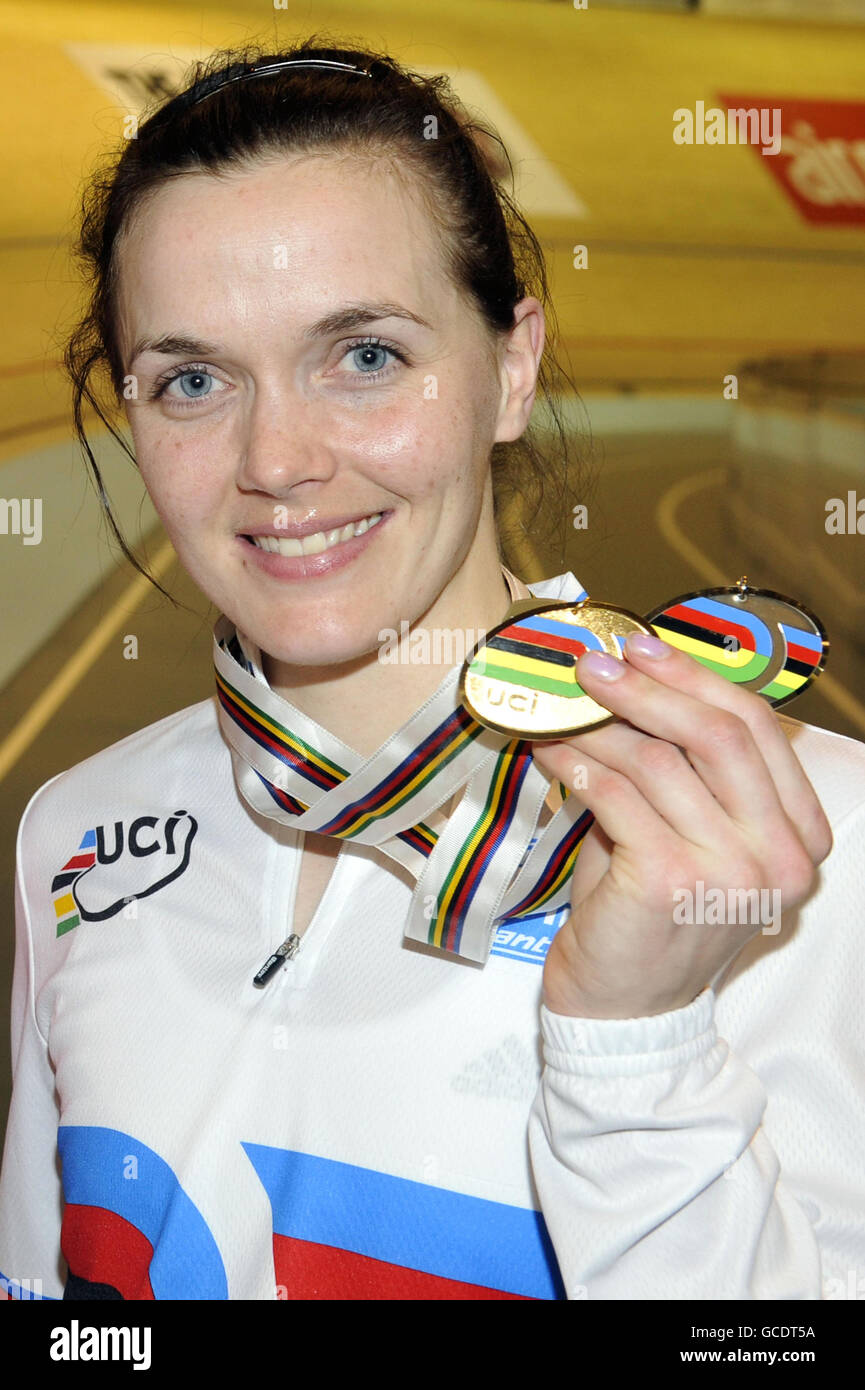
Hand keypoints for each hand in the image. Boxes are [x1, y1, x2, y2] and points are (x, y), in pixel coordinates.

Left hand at [531, 632, 832, 1019]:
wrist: (624, 1011)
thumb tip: (630, 682)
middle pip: (718, 734)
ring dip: (599, 728)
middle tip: (596, 665)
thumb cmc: (648, 914)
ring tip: (560, 714)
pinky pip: (616, 795)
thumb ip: (681, 769)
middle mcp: (780, 856)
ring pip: (660, 760)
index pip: (755, 730)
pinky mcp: (669, 882)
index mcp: (800, 837)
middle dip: (649, 686)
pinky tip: (551, 755)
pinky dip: (577, 766)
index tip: (644, 649)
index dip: (695, 679)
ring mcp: (730, 871)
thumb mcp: (687, 834)